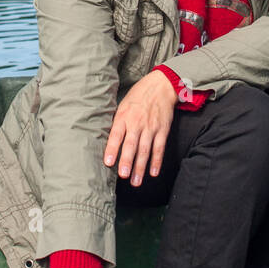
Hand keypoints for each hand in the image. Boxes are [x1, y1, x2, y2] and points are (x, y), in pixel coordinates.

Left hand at [104, 70, 175, 184]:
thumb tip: (106, 139)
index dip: (112, 149)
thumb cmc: (138, 96)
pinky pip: (159, 148)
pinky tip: (153, 173)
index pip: (116, 135)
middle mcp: (137, 123)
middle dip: (127, 161)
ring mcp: (151, 128)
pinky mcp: (162, 130)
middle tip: (123, 176)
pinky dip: (156, 161)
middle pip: (131, 145)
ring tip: (135, 181)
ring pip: (145, 150)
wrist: (161, 86)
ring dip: (140, 167)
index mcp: (124, 116)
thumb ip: (117, 122)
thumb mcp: (123, 105)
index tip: (108, 162)